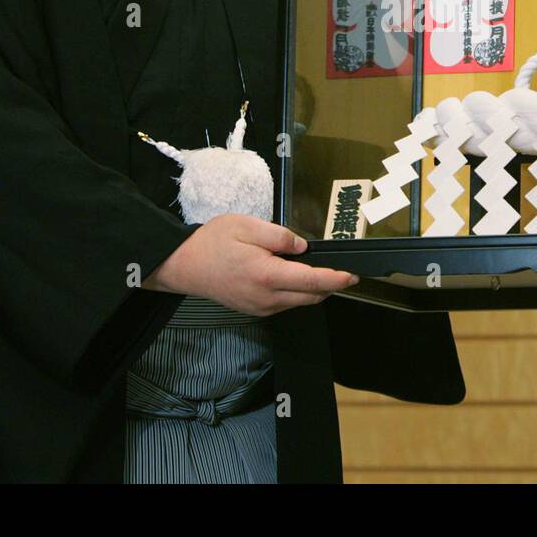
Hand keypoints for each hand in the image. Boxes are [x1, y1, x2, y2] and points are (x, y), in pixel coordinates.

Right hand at [144, 213, 357, 315]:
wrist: (184, 266)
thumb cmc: (212, 243)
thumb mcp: (246, 226)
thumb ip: (279, 235)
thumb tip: (302, 246)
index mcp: (267, 275)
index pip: (312, 281)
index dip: (336, 279)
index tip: (352, 276)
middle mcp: (266, 298)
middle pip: (311, 297)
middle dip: (330, 285)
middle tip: (343, 272)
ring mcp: (261, 307)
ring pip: (299, 302)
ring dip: (313, 289)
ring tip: (316, 270)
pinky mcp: (255, 310)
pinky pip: (285, 304)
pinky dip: (297, 292)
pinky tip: (293, 276)